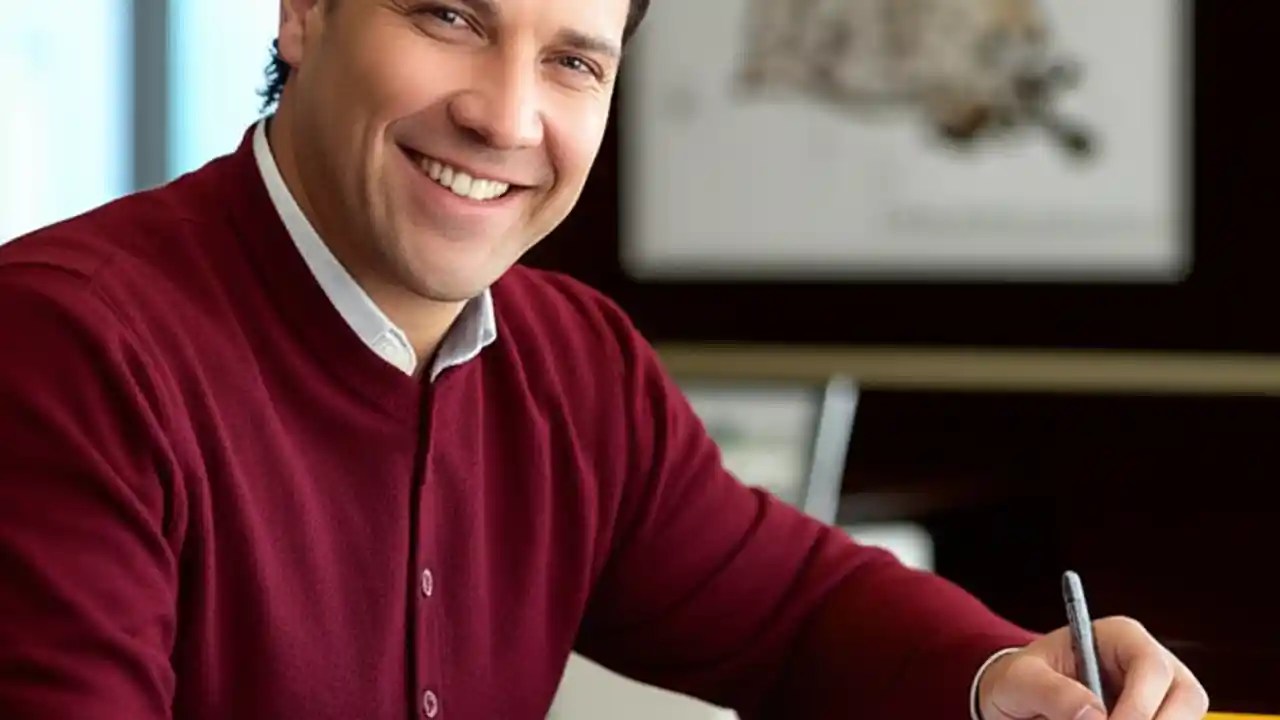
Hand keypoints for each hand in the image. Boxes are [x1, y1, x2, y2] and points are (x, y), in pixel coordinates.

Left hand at [977, 616, 1208, 719]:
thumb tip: (1094, 714)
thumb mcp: (1020, 680)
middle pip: (1186, 697)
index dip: (1139, 705)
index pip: (1151, 667)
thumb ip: (1051, 692)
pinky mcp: (1156, 719)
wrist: (1017, 701)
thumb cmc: (1020, 681)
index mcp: (1119, 637)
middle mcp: (1150, 664)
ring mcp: (1160, 697)